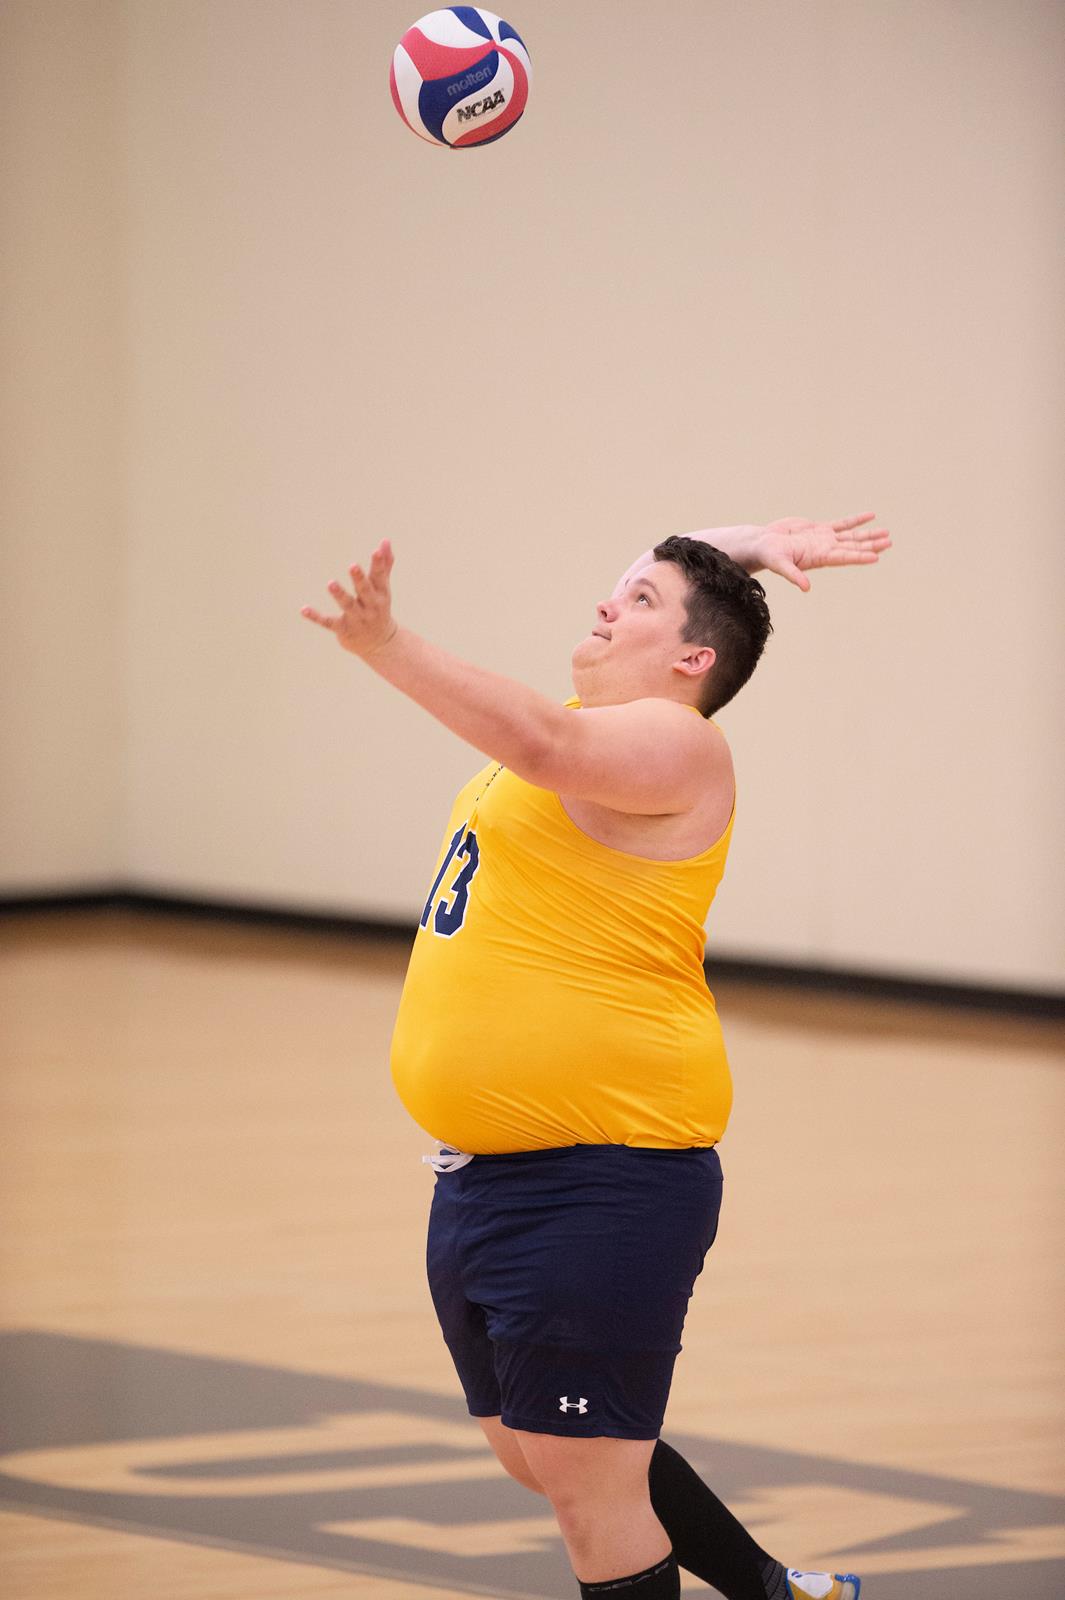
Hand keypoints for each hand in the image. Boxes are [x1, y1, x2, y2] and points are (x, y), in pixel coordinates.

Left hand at [301, 539, 398, 656]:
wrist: (379, 643)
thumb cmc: (378, 608)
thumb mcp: (382, 588)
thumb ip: (384, 564)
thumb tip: (385, 540)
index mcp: (380, 594)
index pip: (379, 577)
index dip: (378, 564)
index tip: (376, 551)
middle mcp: (370, 607)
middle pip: (365, 591)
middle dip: (359, 579)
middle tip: (353, 566)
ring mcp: (357, 619)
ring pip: (348, 605)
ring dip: (340, 595)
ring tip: (331, 583)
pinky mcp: (343, 629)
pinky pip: (329, 622)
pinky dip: (316, 617)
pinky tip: (304, 610)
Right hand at [753, 513, 891, 590]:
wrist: (762, 544)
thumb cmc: (769, 556)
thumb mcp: (780, 565)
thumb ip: (793, 575)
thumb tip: (805, 588)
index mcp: (819, 557)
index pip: (844, 557)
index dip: (859, 556)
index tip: (876, 557)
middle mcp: (825, 549)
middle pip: (853, 547)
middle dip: (871, 544)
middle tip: (889, 542)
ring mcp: (824, 539)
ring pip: (851, 536)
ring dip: (868, 535)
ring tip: (886, 533)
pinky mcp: (819, 528)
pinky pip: (842, 524)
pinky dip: (855, 520)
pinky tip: (870, 516)